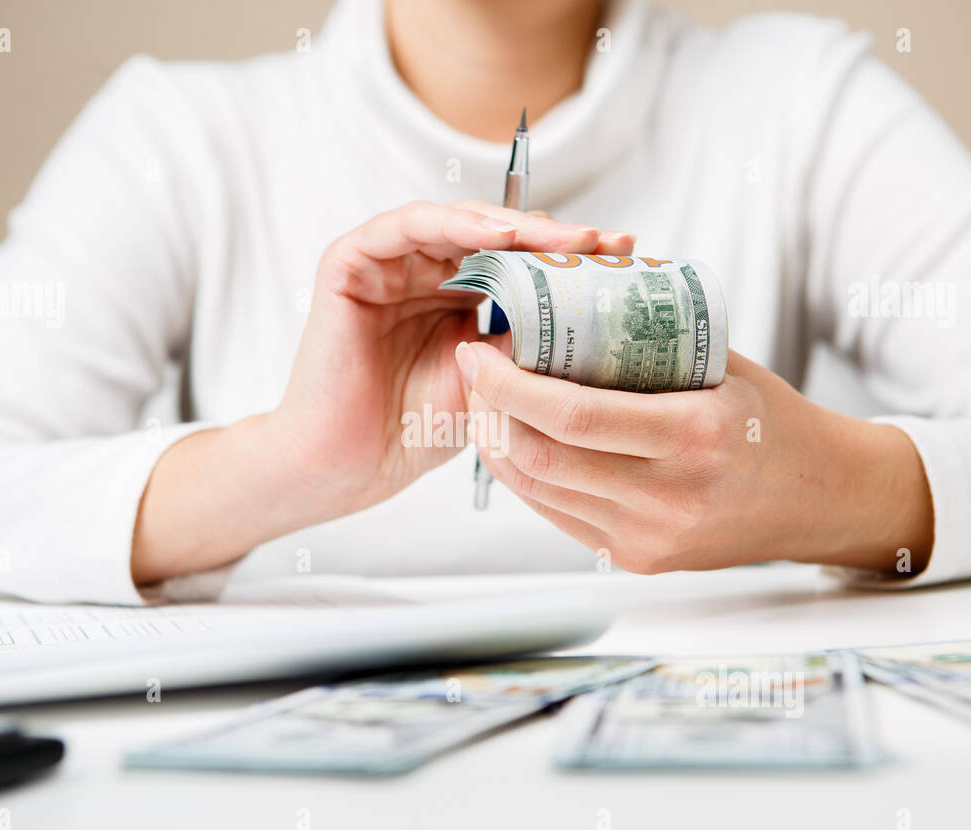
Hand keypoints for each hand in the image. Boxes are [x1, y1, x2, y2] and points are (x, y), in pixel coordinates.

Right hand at [272, 199, 633, 518]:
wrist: (347, 467)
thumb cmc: (411, 432)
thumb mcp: (494, 385)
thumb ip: (529, 344)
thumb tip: (594, 313)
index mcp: (456, 299)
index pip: (518, 261)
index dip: (567, 257)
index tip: (623, 259)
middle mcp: (423, 275)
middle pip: (494, 235)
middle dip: (551, 235)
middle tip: (604, 241)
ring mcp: (386, 266)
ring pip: (458, 222)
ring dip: (513, 224)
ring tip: (561, 237)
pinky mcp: (349, 264)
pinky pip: (406, 226)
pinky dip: (453, 224)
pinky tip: (498, 235)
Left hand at [457, 341, 934, 575]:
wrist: (819, 496)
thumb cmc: (769, 421)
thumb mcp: (718, 365)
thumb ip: (644, 342)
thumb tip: (565, 297)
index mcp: (693, 435)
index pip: (571, 415)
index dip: (508, 385)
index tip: (480, 353)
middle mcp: (669, 495)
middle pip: (541, 458)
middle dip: (490, 413)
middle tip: (473, 372)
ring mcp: (650, 535)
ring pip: (538, 491)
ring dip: (499, 445)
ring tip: (487, 405)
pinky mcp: (636, 557)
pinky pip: (557, 515)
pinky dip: (528, 476)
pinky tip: (520, 443)